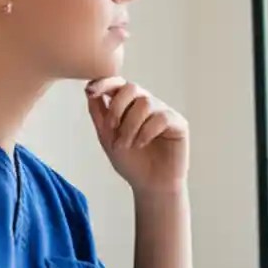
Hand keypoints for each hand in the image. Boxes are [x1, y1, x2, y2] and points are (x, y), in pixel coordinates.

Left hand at [86, 78, 188, 194]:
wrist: (150, 185)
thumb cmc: (131, 163)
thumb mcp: (106, 137)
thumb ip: (98, 113)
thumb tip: (89, 88)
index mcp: (129, 105)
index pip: (118, 83)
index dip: (104, 82)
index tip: (90, 91)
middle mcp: (147, 104)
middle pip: (131, 88)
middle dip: (117, 108)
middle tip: (111, 130)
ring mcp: (163, 112)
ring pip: (145, 103)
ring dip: (130, 126)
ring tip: (127, 145)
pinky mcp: (178, 123)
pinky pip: (161, 117)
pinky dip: (146, 132)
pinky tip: (141, 144)